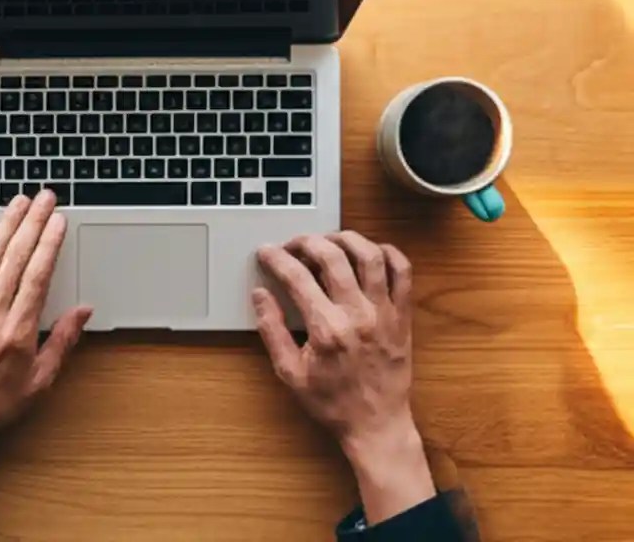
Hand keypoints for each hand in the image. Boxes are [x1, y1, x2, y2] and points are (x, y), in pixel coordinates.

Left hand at [0, 191, 91, 458]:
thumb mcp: (40, 381)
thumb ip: (62, 342)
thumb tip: (83, 311)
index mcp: (18, 333)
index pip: (37, 276)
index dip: (49, 243)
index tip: (58, 221)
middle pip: (14, 258)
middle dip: (31, 223)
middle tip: (44, 198)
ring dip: (4, 226)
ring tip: (17, 203)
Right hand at [254, 232, 434, 523]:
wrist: (376, 424)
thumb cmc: (332, 402)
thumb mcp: (289, 372)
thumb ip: (272, 330)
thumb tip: (260, 295)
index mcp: (326, 329)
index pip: (296, 277)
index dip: (277, 258)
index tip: (267, 252)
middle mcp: (357, 315)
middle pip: (332, 256)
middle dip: (307, 241)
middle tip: (294, 244)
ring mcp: (385, 313)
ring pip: (370, 255)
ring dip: (347, 239)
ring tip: (329, 240)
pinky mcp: (403, 316)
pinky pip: (403, 272)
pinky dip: (389, 253)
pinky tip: (370, 252)